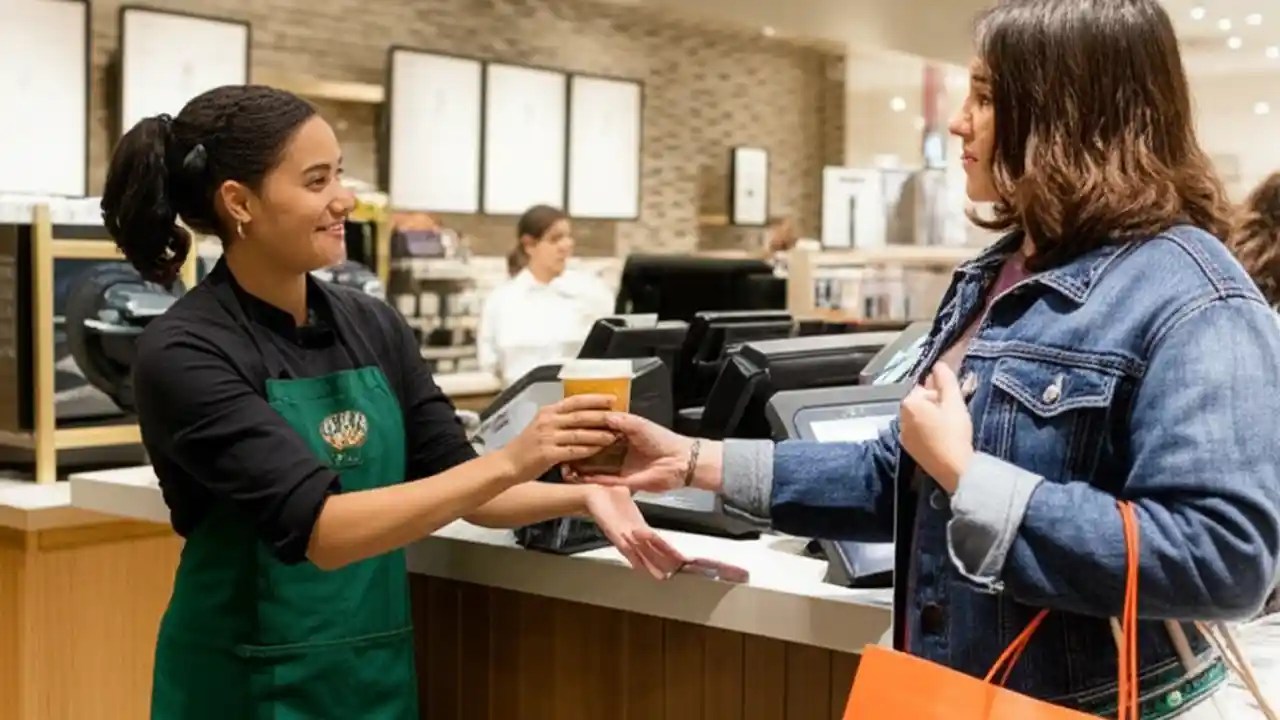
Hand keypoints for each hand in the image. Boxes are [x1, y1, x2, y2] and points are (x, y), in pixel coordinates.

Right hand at [499, 395, 616, 481]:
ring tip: (614, 436)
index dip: (595, 399)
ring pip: (579, 433)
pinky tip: (599, 450)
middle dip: (602, 416)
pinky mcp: (548, 454)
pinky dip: (587, 450)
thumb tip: (585, 416)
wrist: (508, 463)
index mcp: (548, 412)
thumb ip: (560, 419)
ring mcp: (547, 437)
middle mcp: (548, 421)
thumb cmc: (527, 447)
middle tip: (619, 417)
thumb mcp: (541, 425)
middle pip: (580, 415)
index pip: (575, 400)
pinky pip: (573, 450)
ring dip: (599, 434)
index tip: (612, 398)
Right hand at [564, 413, 694, 493]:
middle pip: (595, 451)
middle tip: (563, 448)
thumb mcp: (638, 424)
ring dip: (581, 468)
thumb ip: (620, 420)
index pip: (600, 432)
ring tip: (565, 465)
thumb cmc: (663, 440)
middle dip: (580, 451)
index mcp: (623, 435)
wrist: (679, 461)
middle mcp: (619, 451)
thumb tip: (602, 415)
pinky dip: (591, 480)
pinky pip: (604, 481)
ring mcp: (620, 467)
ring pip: (596, 468)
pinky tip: (578, 477)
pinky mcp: (624, 481)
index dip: (586, 431)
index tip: (571, 429)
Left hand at [584, 486, 687, 579]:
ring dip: (649, 564)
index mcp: (638, 525)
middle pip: (650, 551)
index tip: (681, 559)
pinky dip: (631, 555)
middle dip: (661, 563)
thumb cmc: (609, 494)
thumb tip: (645, 487)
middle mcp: (632, 533)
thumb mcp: (627, 492)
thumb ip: (635, 495)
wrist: (593, 493)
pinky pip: (623, 546)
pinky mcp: (612, 532)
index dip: (669, 550)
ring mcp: (623, 534)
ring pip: (639, 553)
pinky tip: (638, 565)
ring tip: (659, 576)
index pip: (658, 540)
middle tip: (671, 576)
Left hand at [899, 363, 974, 492]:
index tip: (953, 400)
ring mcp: (903, 435)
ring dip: (932, 416)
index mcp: (909, 403)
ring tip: (950, 424)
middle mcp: (900, 417)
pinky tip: (943, 436)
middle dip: (936, 402)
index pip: (923, 387)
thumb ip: (946, 380)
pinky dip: (928, 430)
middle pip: (919, 402)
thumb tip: (939, 364)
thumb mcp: (954, 401)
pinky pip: (918, 431)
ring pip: (918, 417)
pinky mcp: (910, 449)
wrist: (955, 469)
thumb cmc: (954, 432)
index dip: (940, 391)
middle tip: (954, 411)